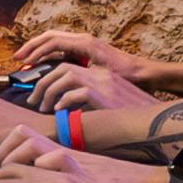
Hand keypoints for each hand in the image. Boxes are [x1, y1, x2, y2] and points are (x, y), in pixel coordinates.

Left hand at [15, 45, 152, 125]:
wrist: (151, 118)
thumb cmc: (127, 115)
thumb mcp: (105, 102)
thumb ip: (84, 99)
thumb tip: (60, 108)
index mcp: (98, 73)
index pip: (66, 64)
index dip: (47, 73)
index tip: (35, 87)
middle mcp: (99, 73)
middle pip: (62, 68)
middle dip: (41, 83)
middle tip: (31, 100)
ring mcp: (102, 82)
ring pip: (65, 76)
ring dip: (48, 92)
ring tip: (41, 108)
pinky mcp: (103, 94)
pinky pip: (75, 93)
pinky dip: (63, 102)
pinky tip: (58, 113)